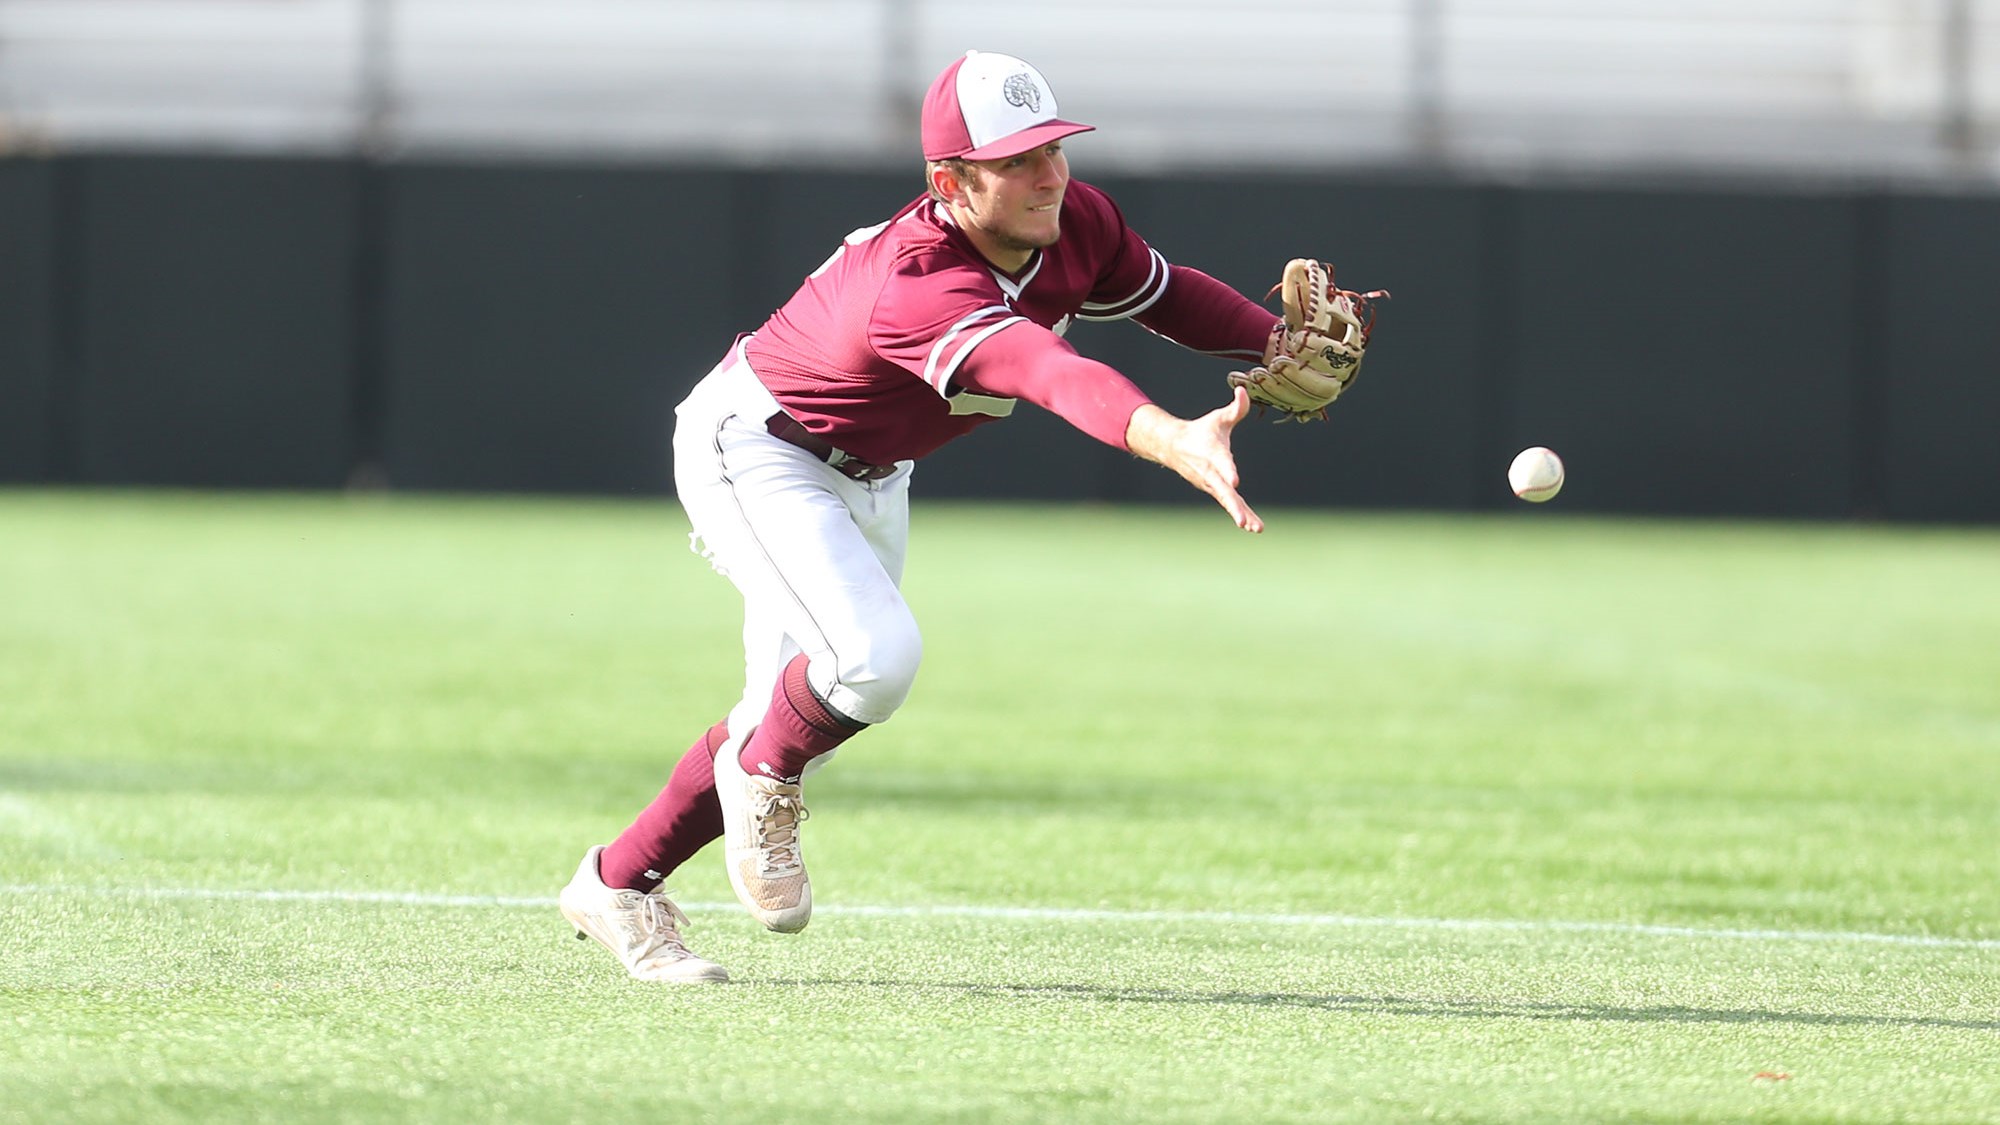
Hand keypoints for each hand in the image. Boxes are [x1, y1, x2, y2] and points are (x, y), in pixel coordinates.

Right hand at [1125, 388, 1264, 532]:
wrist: (1174, 447)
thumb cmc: (1201, 431)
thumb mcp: (1218, 418)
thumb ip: (1235, 408)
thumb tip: (1243, 391)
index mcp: (1213, 454)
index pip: (1221, 464)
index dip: (1228, 471)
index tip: (1234, 481)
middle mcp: (1212, 473)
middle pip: (1224, 492)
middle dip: (1234, 506)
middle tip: (1242, 522)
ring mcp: (1212, 484)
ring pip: (1228, 502)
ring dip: (1241, 515)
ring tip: (1255, 528)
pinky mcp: (1216, 490)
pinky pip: (1230, 503)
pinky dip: (1241, 514)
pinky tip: (1253, 526)